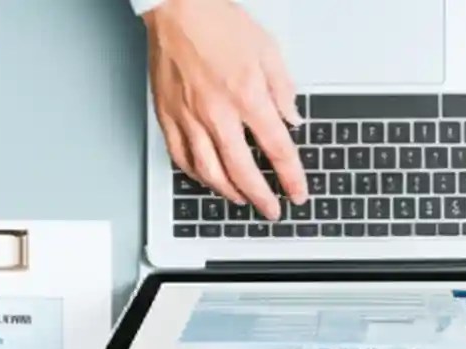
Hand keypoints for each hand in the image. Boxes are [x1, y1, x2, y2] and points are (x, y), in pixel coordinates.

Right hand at [145, 0, 306, 219]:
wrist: (177, 5)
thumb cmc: (217, 20)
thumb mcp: (268, 49)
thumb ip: (283, 89)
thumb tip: (292, 119)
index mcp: (247, 95)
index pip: (277, 149)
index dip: (291, 176)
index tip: (298, 192)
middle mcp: (217, 112)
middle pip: (242, 170)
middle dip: (261, 197)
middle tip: (271, 210)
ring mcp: (189, 116)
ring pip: (209, 171)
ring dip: (229, 192)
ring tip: (242, 199)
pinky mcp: (167, 114)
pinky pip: (180, 156)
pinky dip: (195, 174)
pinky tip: (206, 179)